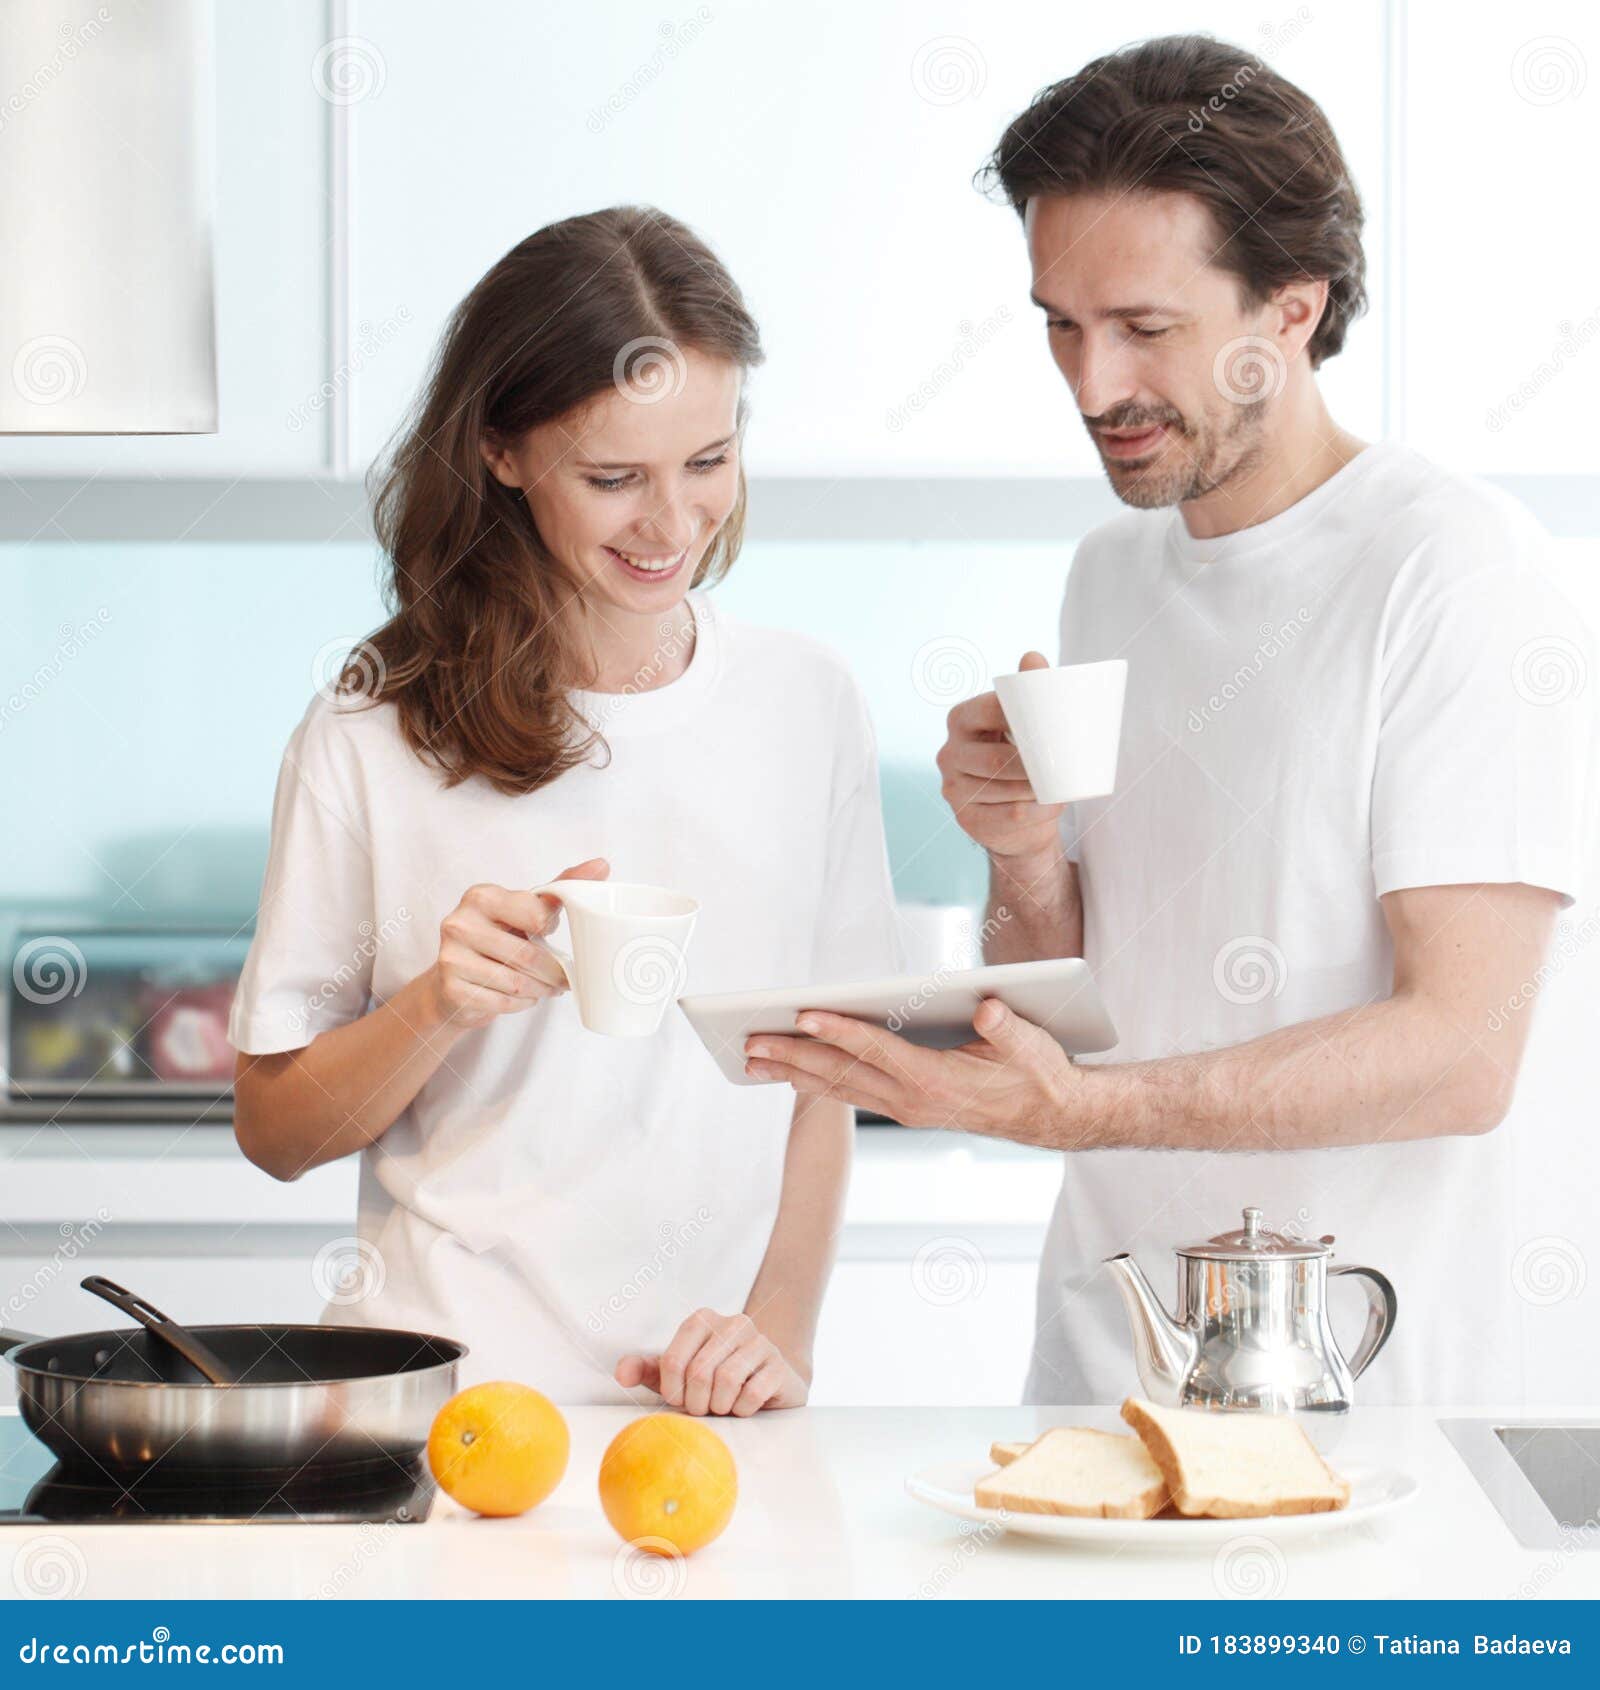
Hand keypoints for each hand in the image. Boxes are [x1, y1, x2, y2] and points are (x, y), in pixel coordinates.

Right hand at [424, 858, 608, 1029]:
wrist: (452, 981)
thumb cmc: (495, 938)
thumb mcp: (522, 908)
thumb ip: (559, 887)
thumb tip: (601, 865)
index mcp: (481, 896)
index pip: (536, 914)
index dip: (549, 928)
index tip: (548, 932)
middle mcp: (461, 923)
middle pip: (528, 955)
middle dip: (554, 971)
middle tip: (565, 978)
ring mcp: (452, 956)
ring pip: (518, 982)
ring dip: (541, 989)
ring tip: (547, 987)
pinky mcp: (453, 988)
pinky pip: (503, 1002)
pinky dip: (522, 1003)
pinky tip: (524, 996)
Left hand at [615, 1309, 808, 1415]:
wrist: (764, 1387)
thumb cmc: (712, 1382)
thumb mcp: (676, 1376)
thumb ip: (646, 1370)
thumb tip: (621, 1373)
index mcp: (702, 1320)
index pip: (672, 1360)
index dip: (672, 1389)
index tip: (679, 1399)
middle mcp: (733, 1323)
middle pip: (699, 1372)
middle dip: (696, 1402)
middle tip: (701, 1409)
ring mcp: (760, 1341)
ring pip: (727, 1380)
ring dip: (719, 1407)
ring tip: (722, 1408)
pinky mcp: (778, 1365)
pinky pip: (753, 1393)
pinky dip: (742, 1410)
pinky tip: (744, 1407)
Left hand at [745, 1000, 1088, 1141]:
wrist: (1053, 1116)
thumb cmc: (1041, 1074)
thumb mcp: (1033, 1047)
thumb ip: (1007, 1028)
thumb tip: (986, 1009)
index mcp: (935, 1081)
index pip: (876, 1050)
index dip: (839, 1030)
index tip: (803, 1013)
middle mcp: (912, 1100)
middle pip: (842, 1073)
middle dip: (793, 1056)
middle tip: (749, 1042)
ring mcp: (906, 1108)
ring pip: (839, 1088)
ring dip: (793, 1073)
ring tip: (752, 1059)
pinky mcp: (906, 1106)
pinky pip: (851, 1093)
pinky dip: (817, 1081)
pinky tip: (793, 1070)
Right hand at [936, 649, 1065, 861]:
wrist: (1017, 815)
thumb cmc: (1023, 758)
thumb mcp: (1025, 724)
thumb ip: (1031, 690)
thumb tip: (1033, 657)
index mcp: (961, 718)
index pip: (990, 712)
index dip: (1022, 719)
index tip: (1053, 727)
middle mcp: (949, 752)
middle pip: (995, 759)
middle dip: (1033, 763)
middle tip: (1064, 762)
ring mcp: (953, 788)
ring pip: (1004, 789)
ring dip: (1039, 790)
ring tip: (1062, 785)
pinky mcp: (965, 818)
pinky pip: (1007, 816)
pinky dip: (1037, 812)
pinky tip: (1050, 805)